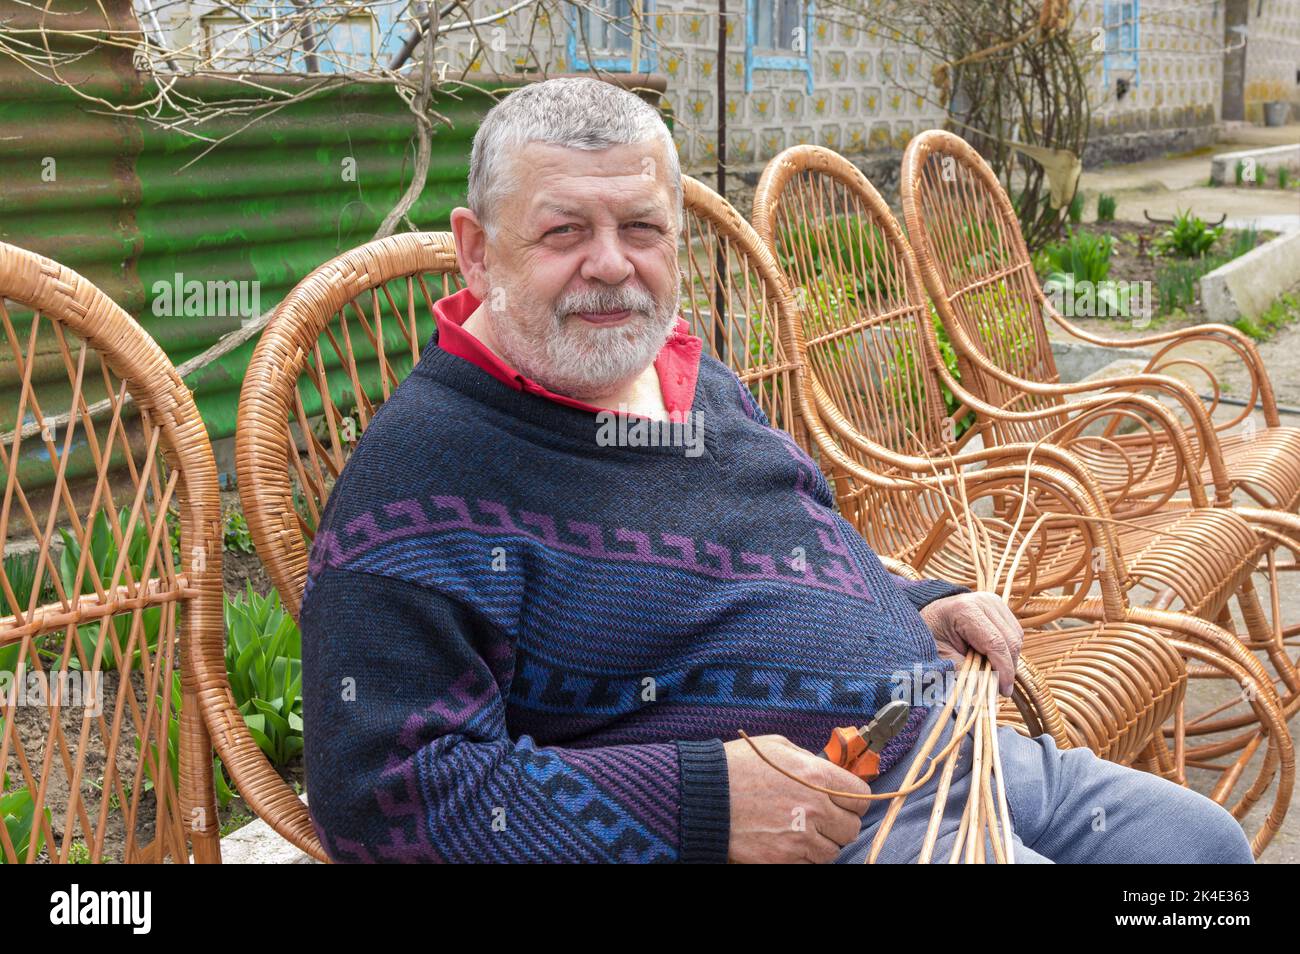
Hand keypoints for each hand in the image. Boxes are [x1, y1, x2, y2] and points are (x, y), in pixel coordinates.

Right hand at [723, 735, 871, 862]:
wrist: (701, 795)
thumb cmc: (735, 766)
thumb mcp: (776, 747)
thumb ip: (808, 759)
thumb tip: (826, 770)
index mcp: (816, 775)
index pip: (860, 796)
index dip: (852, 799)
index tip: (842, 801)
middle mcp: (814, 808)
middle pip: (851, 828)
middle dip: (839, 823)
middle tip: (822, 819)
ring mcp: (800, 837)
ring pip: (833, 850)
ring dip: (823, 843)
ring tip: (803, 832)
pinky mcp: (783, 859)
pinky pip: (810, 865)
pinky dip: (804, 857)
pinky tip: (788, 843)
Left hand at [920, 591, 1023, 695]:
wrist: (931, 615)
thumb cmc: (931, 634)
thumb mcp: (941, 655)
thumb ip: (964, 671)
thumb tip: (989, 687)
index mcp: (966, 610)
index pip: (996, 643)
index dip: (1004, 670)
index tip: (1004, 691)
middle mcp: (984, 601)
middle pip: (1010, 641)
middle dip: (1008, 667)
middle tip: (999, 687)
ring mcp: (994, 601)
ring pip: (1016, 637)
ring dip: (1009, 659)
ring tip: (994, 671)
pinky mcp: (1000, 605)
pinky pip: (1014, 632)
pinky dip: (1008, 649)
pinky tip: (994, 657)